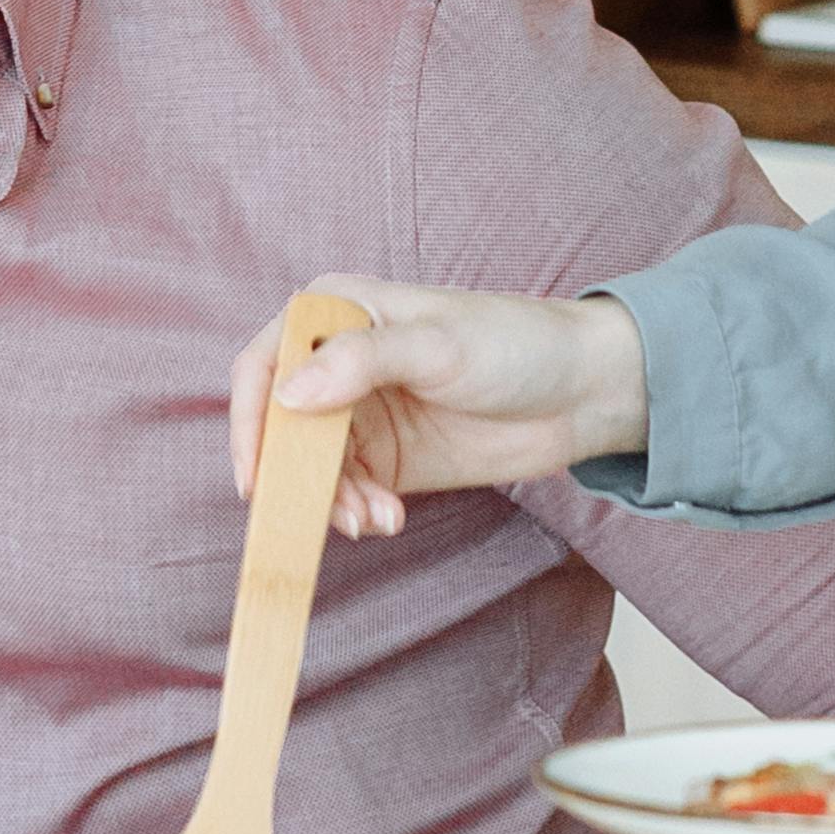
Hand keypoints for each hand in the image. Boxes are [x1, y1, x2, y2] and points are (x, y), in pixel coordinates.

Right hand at [229, 278, 652, 534]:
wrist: (584, 393)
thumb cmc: (516, 344)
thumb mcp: (439, 345)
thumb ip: (363, 361)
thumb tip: (288, 393)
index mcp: (338, 312)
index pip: (265, 363)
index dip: (250, 421)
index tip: (255, 478)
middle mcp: (338, 363)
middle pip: (283, 427)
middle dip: (299, 476)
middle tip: (336, 512)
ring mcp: (361, 414)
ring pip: (312, 468)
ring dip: (332, 502)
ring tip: (376, 521)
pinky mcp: (388, 459)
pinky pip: (347, 491)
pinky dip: (357, 512)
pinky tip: (389, 521)